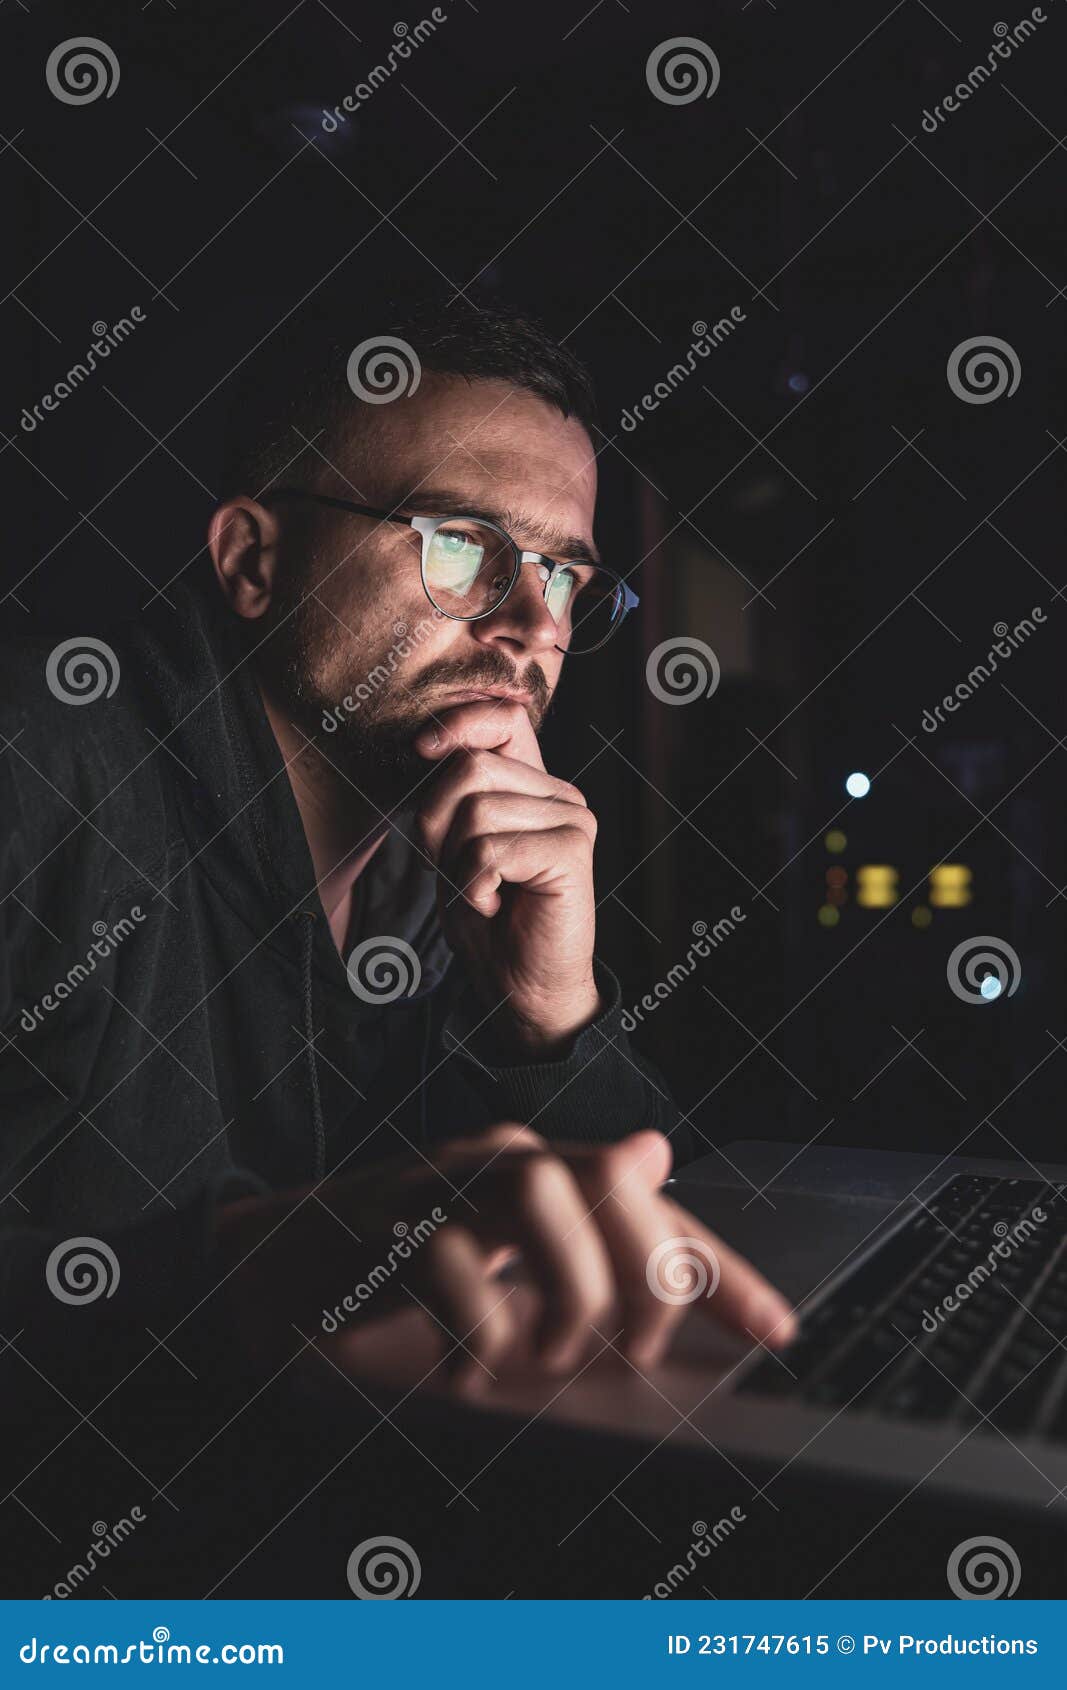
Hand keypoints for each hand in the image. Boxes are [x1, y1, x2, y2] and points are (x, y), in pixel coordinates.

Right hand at [215, 1126, 796, 1388]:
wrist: (269, 1260)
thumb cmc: (399, 1258)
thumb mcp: (500, 1245)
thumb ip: (578, 1216)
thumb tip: (657, 1152)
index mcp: (537, 1166)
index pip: (653, 1204)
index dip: (719, 1268)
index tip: (777, 1331)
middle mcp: (497, 1160)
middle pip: (609, 1181)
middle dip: (645, 1275)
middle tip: (630, 1353)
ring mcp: (437, 1186)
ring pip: (543, 1197)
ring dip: (566, 1292)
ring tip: (544, 1355)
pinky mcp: (379, 1228)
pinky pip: (451, 1264)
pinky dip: (477, 1332)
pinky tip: (470, 1374)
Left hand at [412, 700, 599, 1055]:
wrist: (522, 989)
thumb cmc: (489, 921)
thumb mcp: (454, 848)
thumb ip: (451, 797)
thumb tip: (429, 744)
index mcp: (534, 785)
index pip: (502, 718)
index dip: (458, 723)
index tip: (421, 750)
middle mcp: (560, 793)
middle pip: (470, 768)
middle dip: (439, 825)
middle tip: (462, 873)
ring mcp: (572, 818)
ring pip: (476, 811)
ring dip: (458, 865)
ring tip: (484, 893)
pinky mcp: (572, 849)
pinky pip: (490, 850)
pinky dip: (474, 886)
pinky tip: (496, 906)